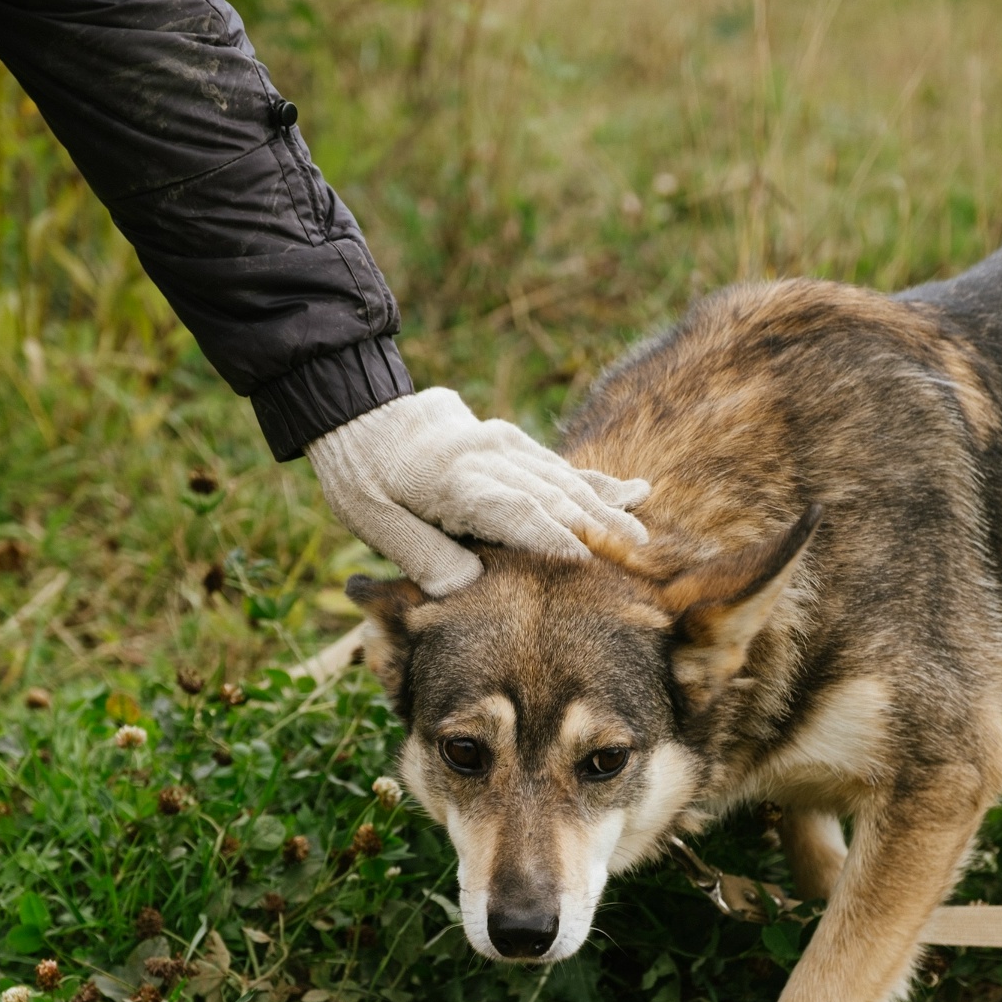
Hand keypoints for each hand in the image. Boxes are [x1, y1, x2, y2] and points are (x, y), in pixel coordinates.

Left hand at [307, 387, 649, 595]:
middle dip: (596, 525)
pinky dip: (596, 482)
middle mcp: (488, 457)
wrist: (360, 415)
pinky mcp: (511, 443)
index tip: (585, 562)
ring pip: (562, 478)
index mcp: (454, 480)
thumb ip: (422, 555)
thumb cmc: (364, 478)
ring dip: (604, 507)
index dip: (550, 536)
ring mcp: (504, 444)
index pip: (513, 510)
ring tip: (642, 533)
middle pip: (551, 494)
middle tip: (638, 552)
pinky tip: (634, 491)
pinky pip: (558, 466)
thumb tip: (466, 586)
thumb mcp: (374, 522)